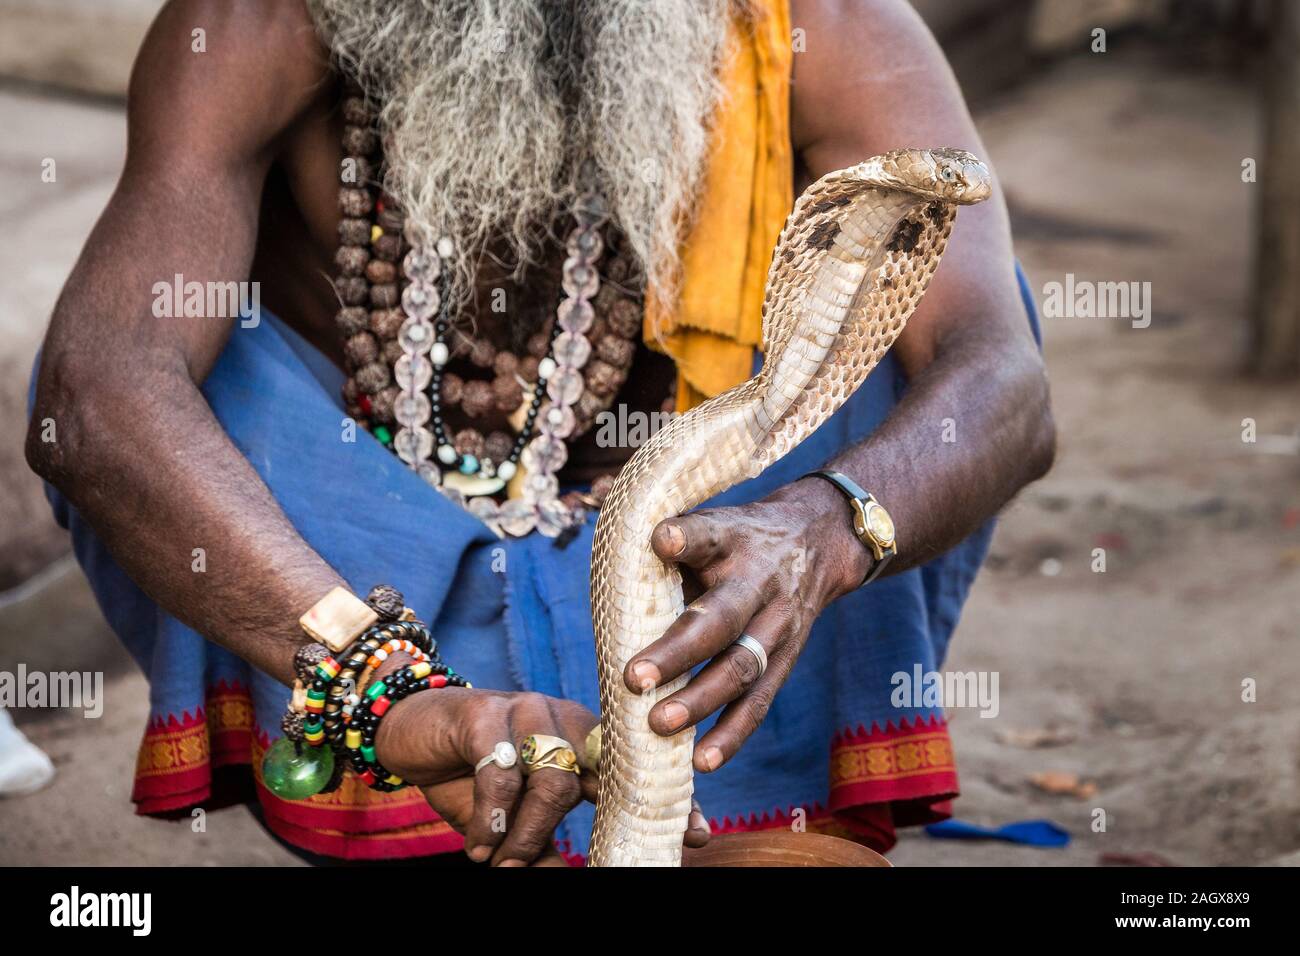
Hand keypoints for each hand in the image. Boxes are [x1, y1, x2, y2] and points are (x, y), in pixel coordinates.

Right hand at [375, 684, 710, 864]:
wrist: (408, 728)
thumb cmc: (471, 772)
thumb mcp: (511, 818)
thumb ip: (544, 846)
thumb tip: (566, 882)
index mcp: (583, 737)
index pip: (633, 768)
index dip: (666, 797)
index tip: (698, 834)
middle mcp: (564, 718)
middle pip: (595, 774)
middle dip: (578, 827)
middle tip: (539, 868)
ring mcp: (527, 711)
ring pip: (554, 777)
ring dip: (527, 832)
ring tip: (502, 862)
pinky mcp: (485, 714)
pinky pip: (502, 772)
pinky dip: (492, 817)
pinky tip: (479, 845)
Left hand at [624, 477, 871, 772]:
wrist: (819, 543)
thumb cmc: (740, 538)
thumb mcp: (714, 522)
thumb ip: (671, 542)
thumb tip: (604, 549)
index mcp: (735, 541)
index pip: (710, 534)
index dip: (686, 536)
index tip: (661, 538)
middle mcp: (760, 584)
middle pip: (722, 619)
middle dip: (678, 652)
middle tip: (633, 677)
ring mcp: (778, 628)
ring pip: (742, 669)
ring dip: (700, 701)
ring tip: (659, 724)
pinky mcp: (784, 662)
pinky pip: (758, 704)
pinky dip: (730, 736)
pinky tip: (700, 762)